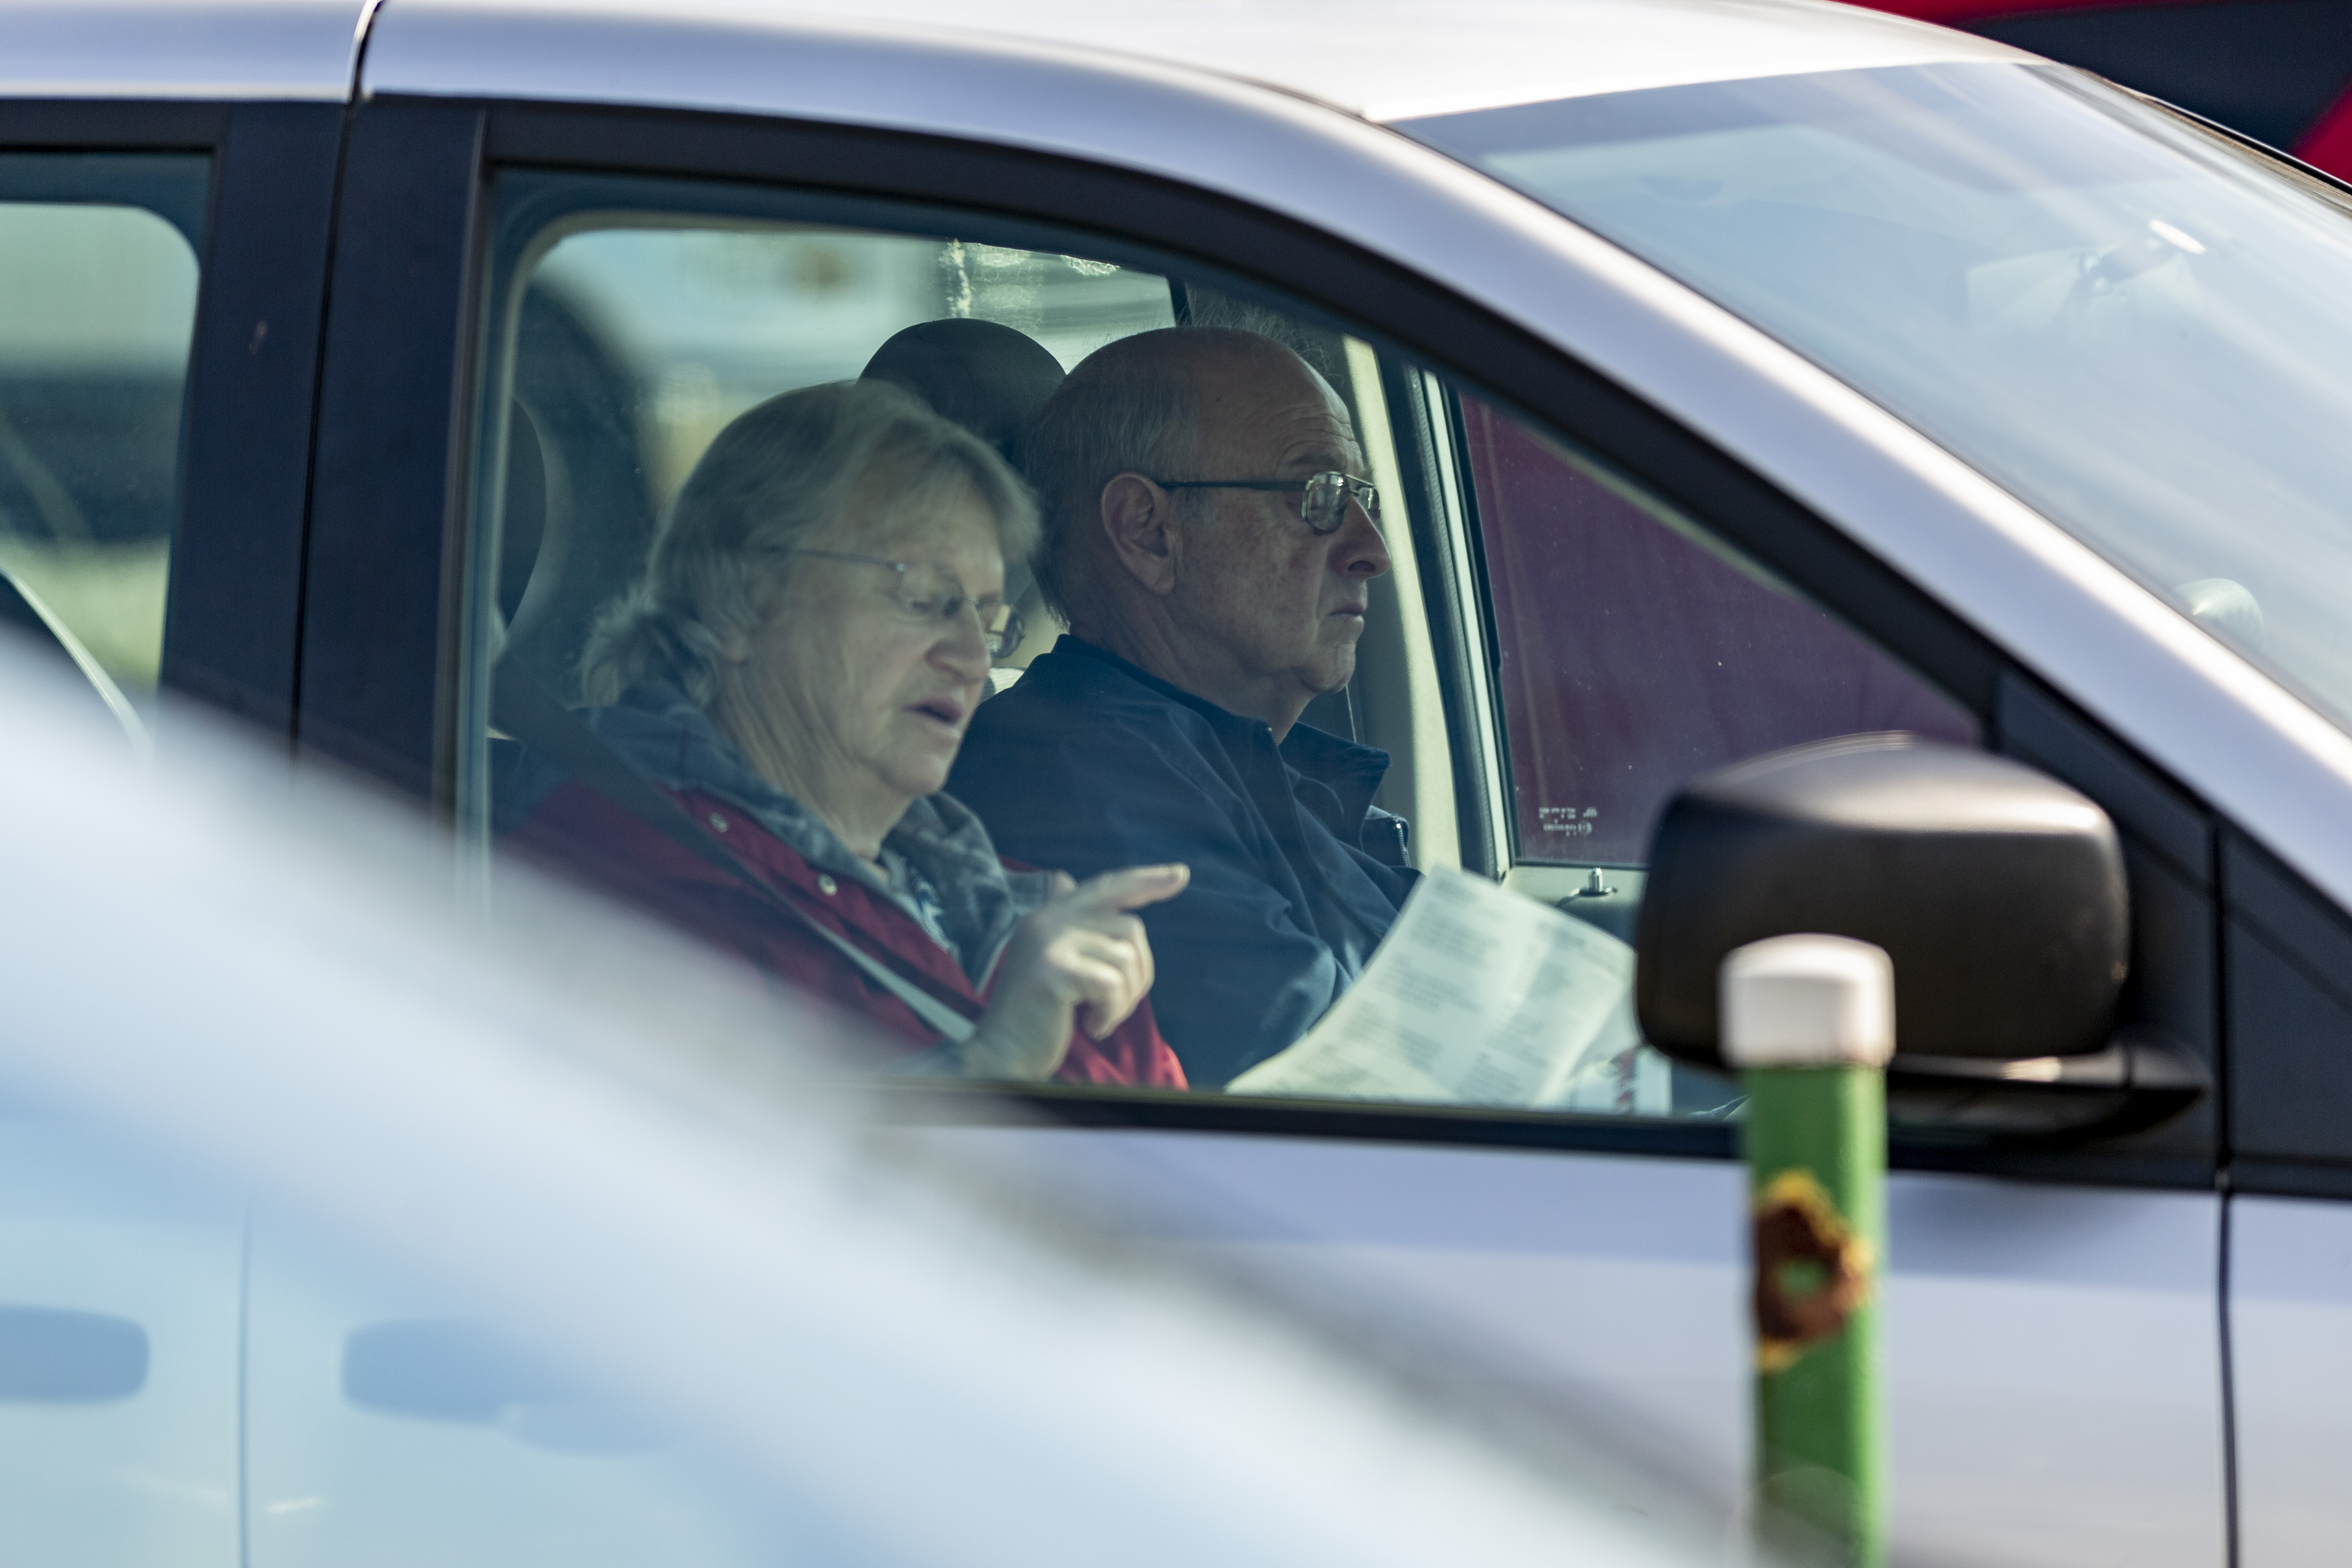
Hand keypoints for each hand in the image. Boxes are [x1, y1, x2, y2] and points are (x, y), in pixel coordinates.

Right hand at [959, 863, 1189, 1079]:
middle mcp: (1048, 919)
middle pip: (1130, 927)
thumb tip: (1065, 879)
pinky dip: (1112, 1012)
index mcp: (1050, 915)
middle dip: (1139, 973)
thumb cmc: (1038, 1016)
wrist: (1003, 1053)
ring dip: (1124, 999)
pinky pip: (1112, 984)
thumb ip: (1075, 929)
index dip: (1145, 880)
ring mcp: (1049, 941)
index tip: (1180, 876)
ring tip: (1098, 1018)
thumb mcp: (1058, 963)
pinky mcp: (1054, 969)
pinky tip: (1092, 1027)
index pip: (1108, 886)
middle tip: (1116, 1005)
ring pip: (1126, 958)